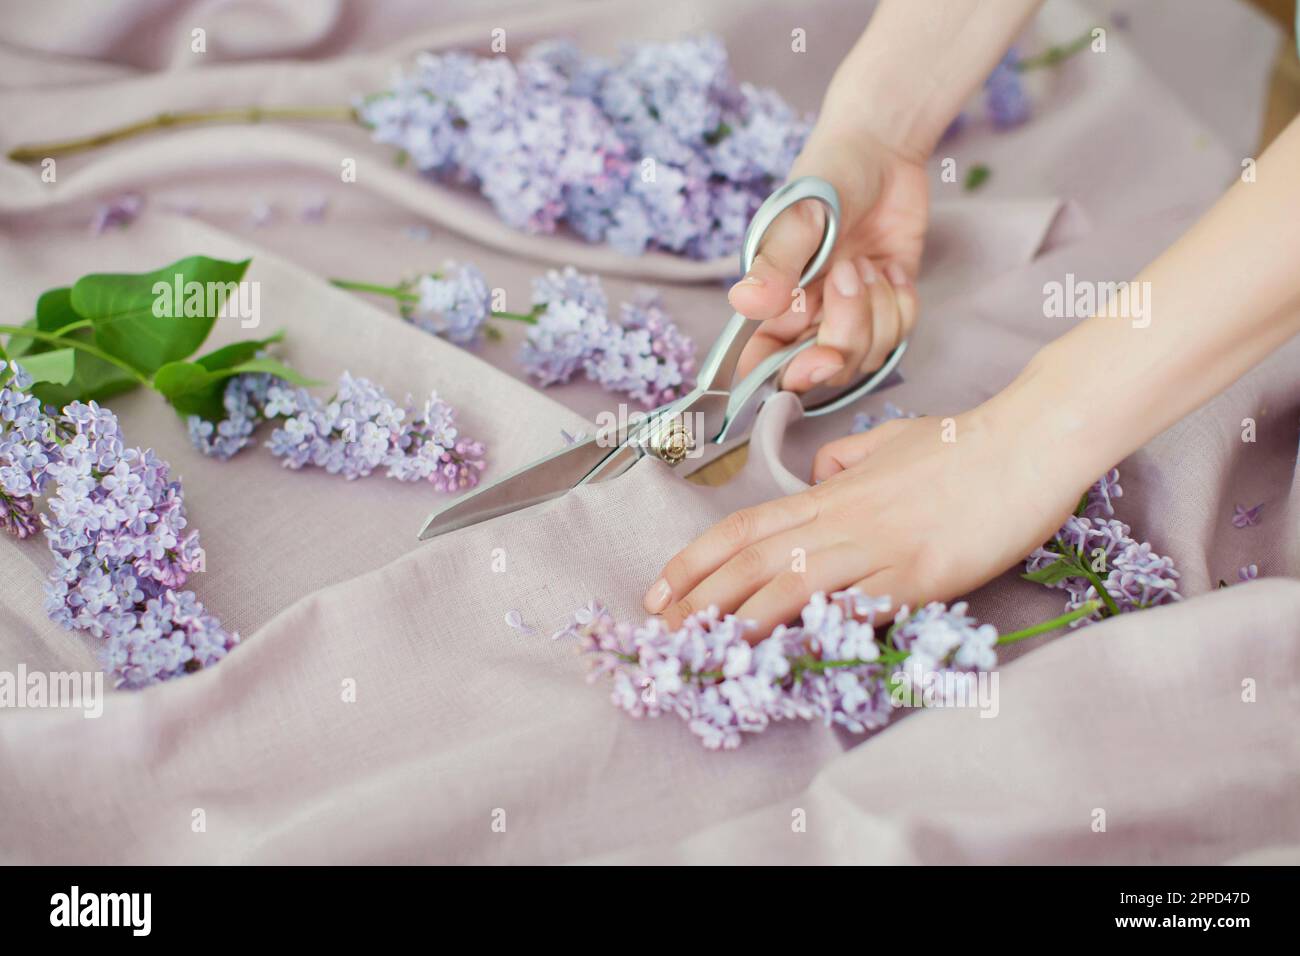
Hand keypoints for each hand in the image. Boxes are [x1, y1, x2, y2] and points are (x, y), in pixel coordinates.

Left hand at [643, 394, 1089, 639]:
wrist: (1029, 439)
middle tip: (658, 633)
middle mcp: (842, 520)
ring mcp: (879, 548)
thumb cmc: (964, 442)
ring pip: (789, 584)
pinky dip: (816, 631)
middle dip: (698, 599)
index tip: (659, 589)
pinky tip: (786, 655)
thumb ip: (845, 459)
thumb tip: (817, 474)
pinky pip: (856, 606)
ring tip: (700, 650)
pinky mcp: (919, 574)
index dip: (695, 560)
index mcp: (832, 493)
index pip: (744, 527)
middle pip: (751, 560)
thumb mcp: (888, 440)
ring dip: (738, 621)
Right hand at [731, 125, 928, 390]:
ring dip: (878, 309)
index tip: (821, 358)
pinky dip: (903, 302)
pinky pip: (900, 333)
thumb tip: (747, 304)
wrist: (880, 150)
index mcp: (774, 305)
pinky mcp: (888, 306)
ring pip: (868, 356)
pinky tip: (890, 266)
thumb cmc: (827, 176)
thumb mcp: (797, 216)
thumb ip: (775, 263)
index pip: (766, 367)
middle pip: (827, 368)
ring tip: (868, 262)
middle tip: (851, 272)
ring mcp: (850, 315)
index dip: (791, 377)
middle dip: (848, 330)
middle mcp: (808, 318)